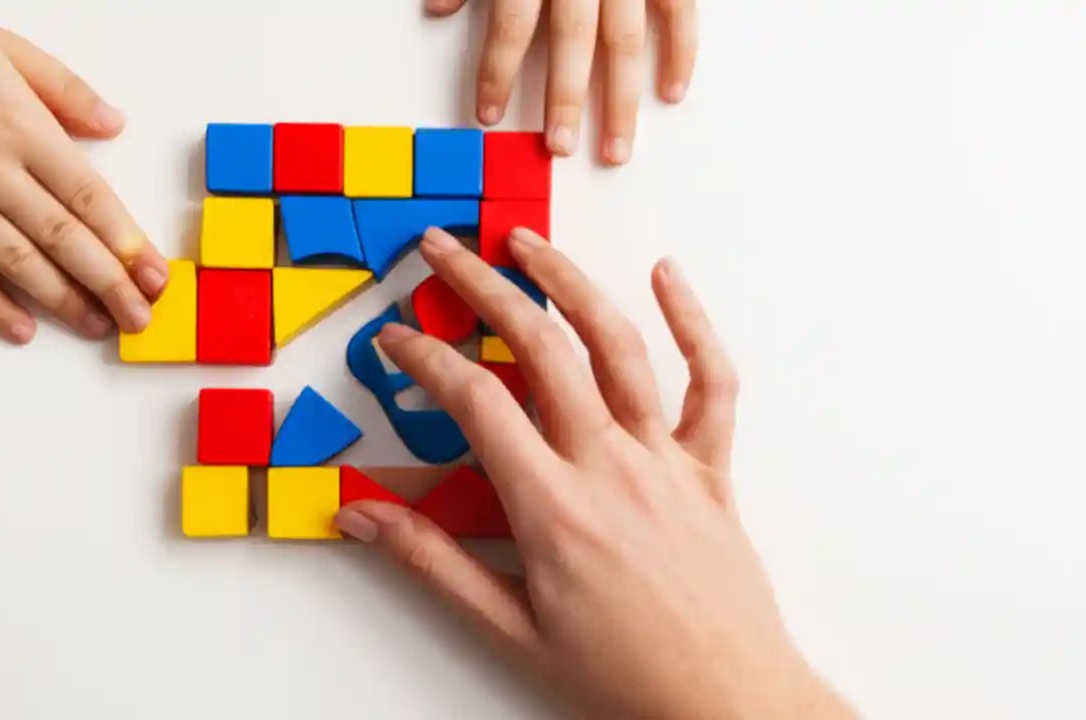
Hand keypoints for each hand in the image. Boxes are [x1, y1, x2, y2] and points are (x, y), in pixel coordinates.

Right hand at [0, 0, 168, 343]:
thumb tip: (115, 125)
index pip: (90, 199)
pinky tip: (22, 329)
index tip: (158, 275)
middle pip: (64, 240)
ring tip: (99, 327)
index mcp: (24, 130)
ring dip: (64, 302)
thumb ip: (68, 91)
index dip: (129, 243)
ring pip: (18, 263)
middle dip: (110, 284)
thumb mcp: (9, 49)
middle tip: (142, 318)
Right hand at [334, 228, 853, 717]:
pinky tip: (668, 276)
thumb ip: (432, 564)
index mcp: (553, 509)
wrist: (726, 705)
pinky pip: (713, 382)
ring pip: (618, 346)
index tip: (395, 335)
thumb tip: (359, 517)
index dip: (426, 358)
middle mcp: (610, 467)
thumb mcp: (509, 631)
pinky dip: (694, 322)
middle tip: (442, 249)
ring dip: (569, 283)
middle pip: (540, 350)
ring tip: (527, 243)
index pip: (475, 403)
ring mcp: (667, 460)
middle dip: (483, 288)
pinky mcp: (712, 469)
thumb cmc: (622, 678)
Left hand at [427, 0, 696, 164]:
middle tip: (559, 148)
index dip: (497, 72)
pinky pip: (679, 12)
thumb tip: (435, 9)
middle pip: (573, 43)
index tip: (487, 114)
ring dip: (622, 101)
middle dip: (566, 101)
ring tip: (615, 150)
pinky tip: (670, 92)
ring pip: (626, 42)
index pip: (512, 25)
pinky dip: (680, 52)